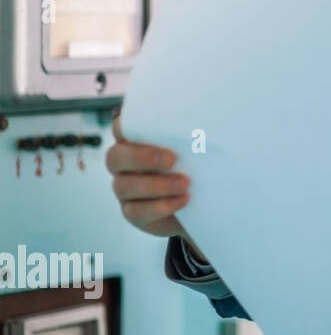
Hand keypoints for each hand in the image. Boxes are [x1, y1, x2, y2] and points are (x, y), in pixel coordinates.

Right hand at [105, 111, 203, 259]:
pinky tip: (183, 200)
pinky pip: (137, 211)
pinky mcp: (134, 213)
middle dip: (141, 157)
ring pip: (124, 186)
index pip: (121, 128)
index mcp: (137, 143)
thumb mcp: (198, 151)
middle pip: (115, 157)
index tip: (152, 125)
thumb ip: (193, 138)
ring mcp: (126, 190)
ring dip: (156, 185)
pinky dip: (160, 206)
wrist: (205, 207)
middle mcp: (126, 165)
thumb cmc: (199, 169)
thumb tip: (211, 121)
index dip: (128, 125)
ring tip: (185, 183)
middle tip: (171, 159)